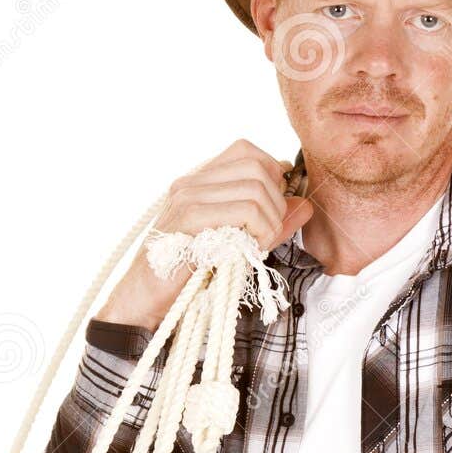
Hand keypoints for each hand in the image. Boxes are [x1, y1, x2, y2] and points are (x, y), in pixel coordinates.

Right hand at [96, 139, 313, 330]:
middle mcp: (191, 183)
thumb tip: (306, 204)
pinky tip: (249, 249)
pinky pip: (244, 210)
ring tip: (257, 245)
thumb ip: (270, 223)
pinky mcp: (188, 219)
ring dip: (270, 221)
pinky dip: (259, 230)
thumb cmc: (189, 276)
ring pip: (255, 188)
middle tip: (268, 233)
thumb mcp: (237, 245)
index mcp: (199, 182)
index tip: (275, 207)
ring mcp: (188, 198)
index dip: (273, 173)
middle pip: (257, 166)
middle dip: (277, 201)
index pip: (247, 151)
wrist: (145, 301)